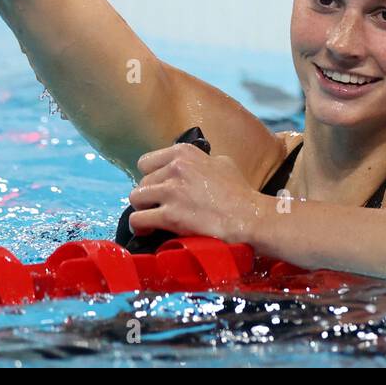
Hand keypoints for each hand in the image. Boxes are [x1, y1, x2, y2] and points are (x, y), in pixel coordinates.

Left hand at [126, 142, 267, 245]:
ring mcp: (172, 191)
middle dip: (149, 196)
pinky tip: (147, 231)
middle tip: (159, 208)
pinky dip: (140, 227)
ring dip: (142, 210)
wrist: (249, 217)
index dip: (151, 177)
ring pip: (136, 198)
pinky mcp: (170, 215)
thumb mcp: (222, 163)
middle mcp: (175, 168)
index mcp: (185, 153)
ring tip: (152, 220)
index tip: (158, 189)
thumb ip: (200, 161)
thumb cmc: (240, 193)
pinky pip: (138, 219)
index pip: (146, 162)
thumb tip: (190, 166)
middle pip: (142, 181)